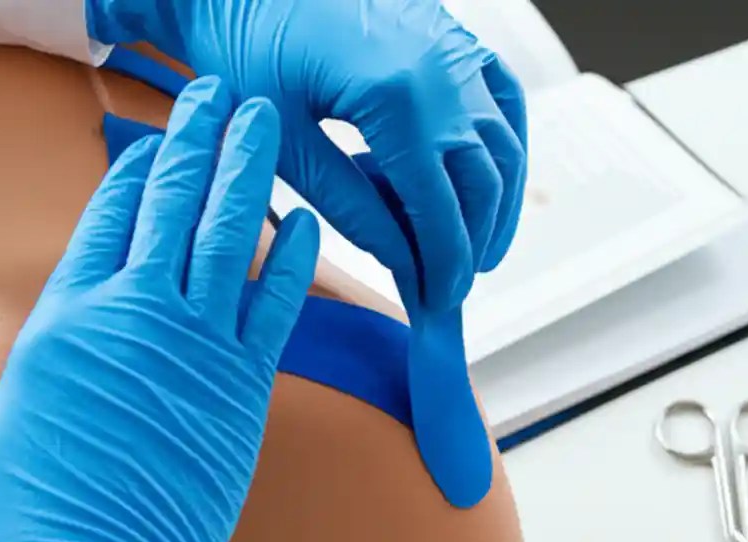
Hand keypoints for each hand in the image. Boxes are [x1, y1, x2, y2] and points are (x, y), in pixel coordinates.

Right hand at [0, 77, 317, 541]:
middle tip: (215, 93)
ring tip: (259, 122)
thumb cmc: (23, 522)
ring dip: (246, 175)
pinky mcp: (245, 392)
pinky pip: (276, 308)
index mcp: (67, 323)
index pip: (105, 219)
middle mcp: (137, 323)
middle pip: (170, 209)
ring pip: (228, 240)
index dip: (132, 171)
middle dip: (193, 143)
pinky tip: (306, 222)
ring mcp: (198, 354)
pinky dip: (292, 261)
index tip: (151, 138)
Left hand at [89, 0, 528, 312]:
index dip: (446, 263)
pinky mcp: (452, 35)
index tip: (441, 301)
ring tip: (477, 250)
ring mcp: (454, 47)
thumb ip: (349, 205)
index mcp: (395, 96)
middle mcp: (440, 68)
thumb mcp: (284, 140)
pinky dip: (503, 144)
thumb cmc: (245, 46)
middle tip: (454, 286)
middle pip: (483, 180)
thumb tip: (403, 261)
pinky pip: (501, 97)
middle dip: (474, 243)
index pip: (441, 206)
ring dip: (497, 203)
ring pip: (502, 142)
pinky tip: (489, 179)